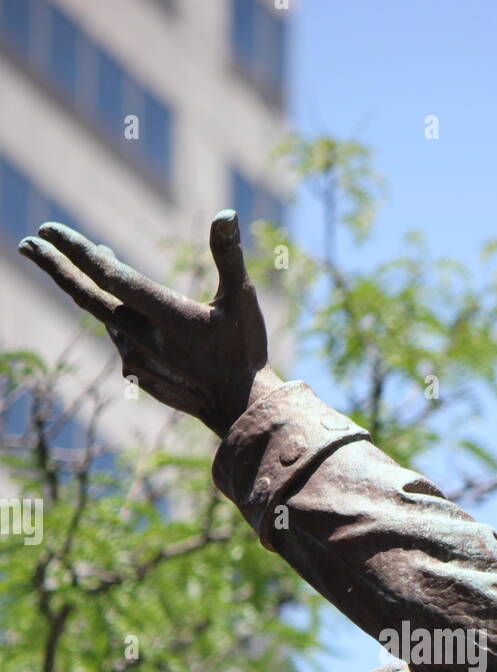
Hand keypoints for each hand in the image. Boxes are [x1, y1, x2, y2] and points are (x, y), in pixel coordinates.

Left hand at [18, 210, 277, 435]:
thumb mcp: (242, 300)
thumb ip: (228, 256)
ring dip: (89, 290)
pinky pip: (120, 340)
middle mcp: (142, 336)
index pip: (109, 276)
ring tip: (86, 269)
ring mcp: (137, 359)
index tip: (47, 231)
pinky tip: (120, 314)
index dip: (77, 251)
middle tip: (28, 244)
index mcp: (164, 314)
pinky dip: (113, 319)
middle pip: (87, 297)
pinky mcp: (140, 375)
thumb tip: (224, 214)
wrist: (241, 410)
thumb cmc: (245, 353)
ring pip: (105, 317)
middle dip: (55, 268)